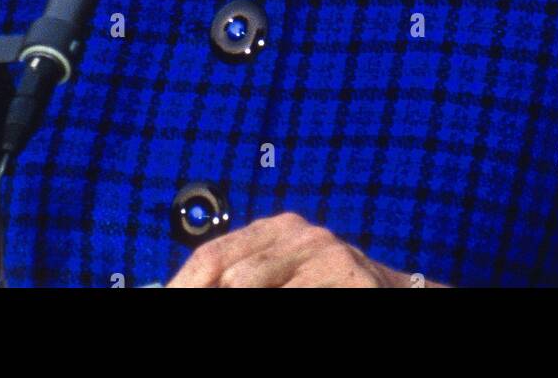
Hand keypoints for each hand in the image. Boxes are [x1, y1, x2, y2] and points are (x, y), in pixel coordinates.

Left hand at [164, 211, 444, 287]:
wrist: (393, 291)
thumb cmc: (327, 288)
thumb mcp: (283, 276)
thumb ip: (242, 277)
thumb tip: (179, 290)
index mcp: (273, 230)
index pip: (211, 256)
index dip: (183, 284)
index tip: (163, 300)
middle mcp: (297, 233)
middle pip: (229, 274)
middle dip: (203, 299)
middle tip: (183, 314)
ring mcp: (325, 253)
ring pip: (255, 286)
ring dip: (235, 305)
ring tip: (211, 328)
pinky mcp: (350, 276)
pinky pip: (297, 297)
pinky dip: (282, 309)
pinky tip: (279, 313)